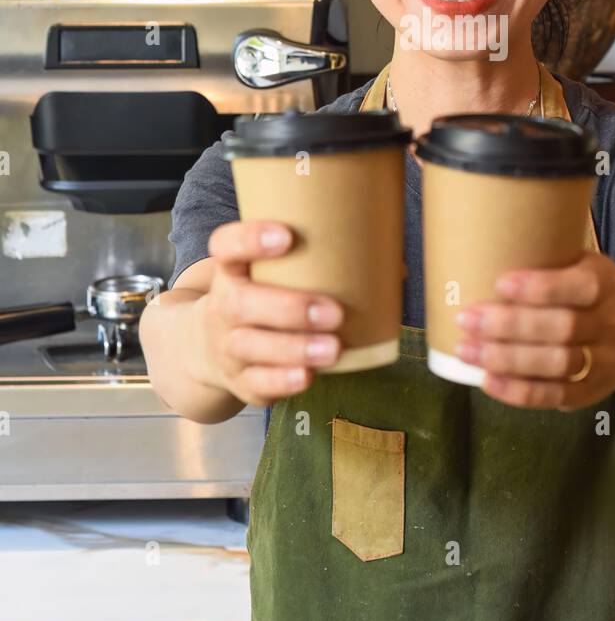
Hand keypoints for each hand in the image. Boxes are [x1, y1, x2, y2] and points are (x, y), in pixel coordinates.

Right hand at [200, 220, 344, 406]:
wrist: (212, 346)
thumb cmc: (263, 297)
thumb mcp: (274, 275)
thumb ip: (321, 264)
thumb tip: (395, 268)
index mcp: (231, 270)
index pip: (226, 246)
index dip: (250, 239)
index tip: (287, 236)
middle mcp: (222, 306)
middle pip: (240, 304)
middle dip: (289, 308)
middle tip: (335, 312)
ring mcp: (227, 346)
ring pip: (250, 347)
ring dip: (294, 348)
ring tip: (334, 348)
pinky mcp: (240, 380)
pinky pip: (254, 383)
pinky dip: (281, 381)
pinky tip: (307, 377)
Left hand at [453, 251, 614, 410]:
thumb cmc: (589, 295)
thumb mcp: (582, 267)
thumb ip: (548, 263)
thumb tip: (479, 251)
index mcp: (607, 283)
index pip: (582, 285)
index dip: (542, 287)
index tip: (500, 283)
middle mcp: (612, 323)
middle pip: (564, 327)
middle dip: (510, 325)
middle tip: (467, 319)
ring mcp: (605, 361)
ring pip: (558, 364)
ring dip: (507, 359)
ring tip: (467, 350)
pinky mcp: (592, 391)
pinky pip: (556, 395)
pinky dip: (519, 391)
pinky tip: (488, 380)